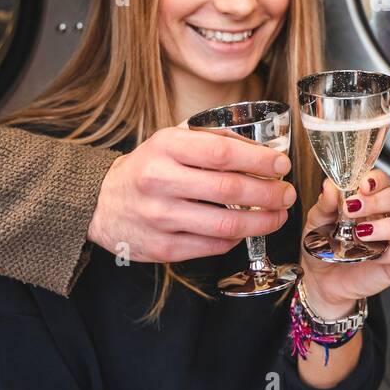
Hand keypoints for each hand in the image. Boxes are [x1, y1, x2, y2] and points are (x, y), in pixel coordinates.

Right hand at [88, 126, 295, 263]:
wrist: (101, 202)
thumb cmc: (148, 168)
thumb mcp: (172, 141)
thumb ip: (213, 142)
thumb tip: (263, 153)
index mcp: (165, 147)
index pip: (223, 153)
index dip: (260, 160)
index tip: (282, 165)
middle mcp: (160, 181)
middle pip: (229, 189)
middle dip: (269, 193)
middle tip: (288, 193)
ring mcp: (160, 217)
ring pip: (225, 224)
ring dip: (262, 221)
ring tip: (278, 215)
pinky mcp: (162, 248)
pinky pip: (212, 246)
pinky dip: (236, 238)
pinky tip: (245, 229)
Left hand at [300, 169, 389, 316]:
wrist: (321, 280)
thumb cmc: (324, 245)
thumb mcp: (318, 221)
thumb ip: (326, 203)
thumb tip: (330, 186)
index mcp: (372, 199)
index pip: (384, 181)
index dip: (376, 180)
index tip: (361, 186)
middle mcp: (389, 215)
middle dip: (379, 201)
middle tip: (353, 210)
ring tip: (362, 234)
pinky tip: (376, 255)